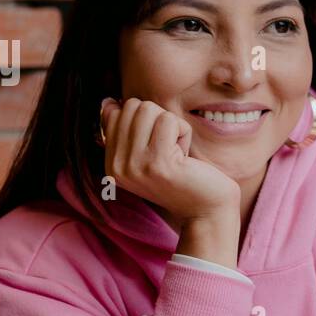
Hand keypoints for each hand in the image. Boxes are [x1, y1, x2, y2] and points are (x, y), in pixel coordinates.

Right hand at [100, 97, 240, 225]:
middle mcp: (117, 167)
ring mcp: (135, 166)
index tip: (158, 147)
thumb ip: (127, 131)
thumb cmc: (183, 178)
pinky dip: (184, 132)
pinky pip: (169, 120)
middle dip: (160, 120)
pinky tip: (185, 156)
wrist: (206, 212)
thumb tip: (108, 103)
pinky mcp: (158, 163)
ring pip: (149, 109)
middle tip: (171, 149)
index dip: (146, 120)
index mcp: (111, 164)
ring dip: (173, 126)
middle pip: (133, 106)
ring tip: (177, 153)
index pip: (116, 112)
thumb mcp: (147, 156)